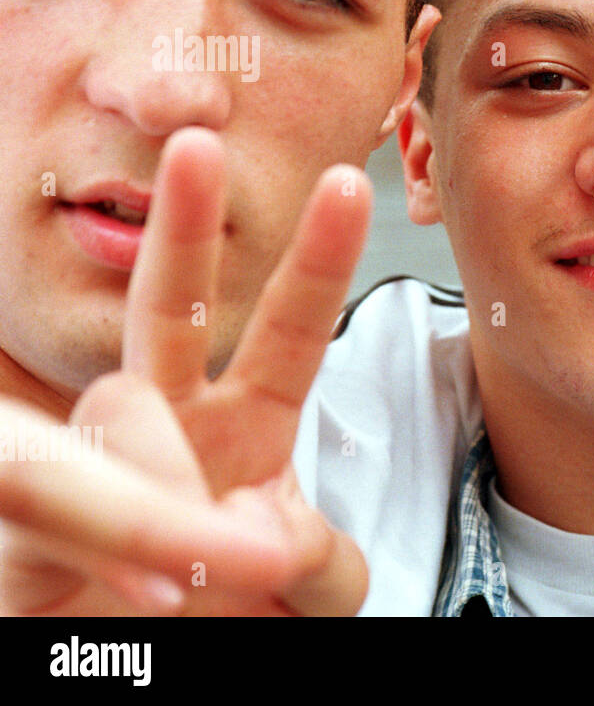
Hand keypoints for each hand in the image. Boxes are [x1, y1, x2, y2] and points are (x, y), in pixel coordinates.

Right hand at [0, 128, 369, 614]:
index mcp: (245, 425)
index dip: (319, 261)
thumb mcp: (305, 596)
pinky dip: (119, 549)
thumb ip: (324, 569)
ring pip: (117, 415)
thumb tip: (286, 543)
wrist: (138, 661)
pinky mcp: (35, 525)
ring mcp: (97, 465)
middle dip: (184, 230)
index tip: (351, 183)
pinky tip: (158, 590)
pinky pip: (61, 508)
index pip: (289, 333)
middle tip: (198, 146)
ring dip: (169, 493)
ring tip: (199, 584)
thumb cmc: (233, 615)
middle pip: (170, 313)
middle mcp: (167, 425)